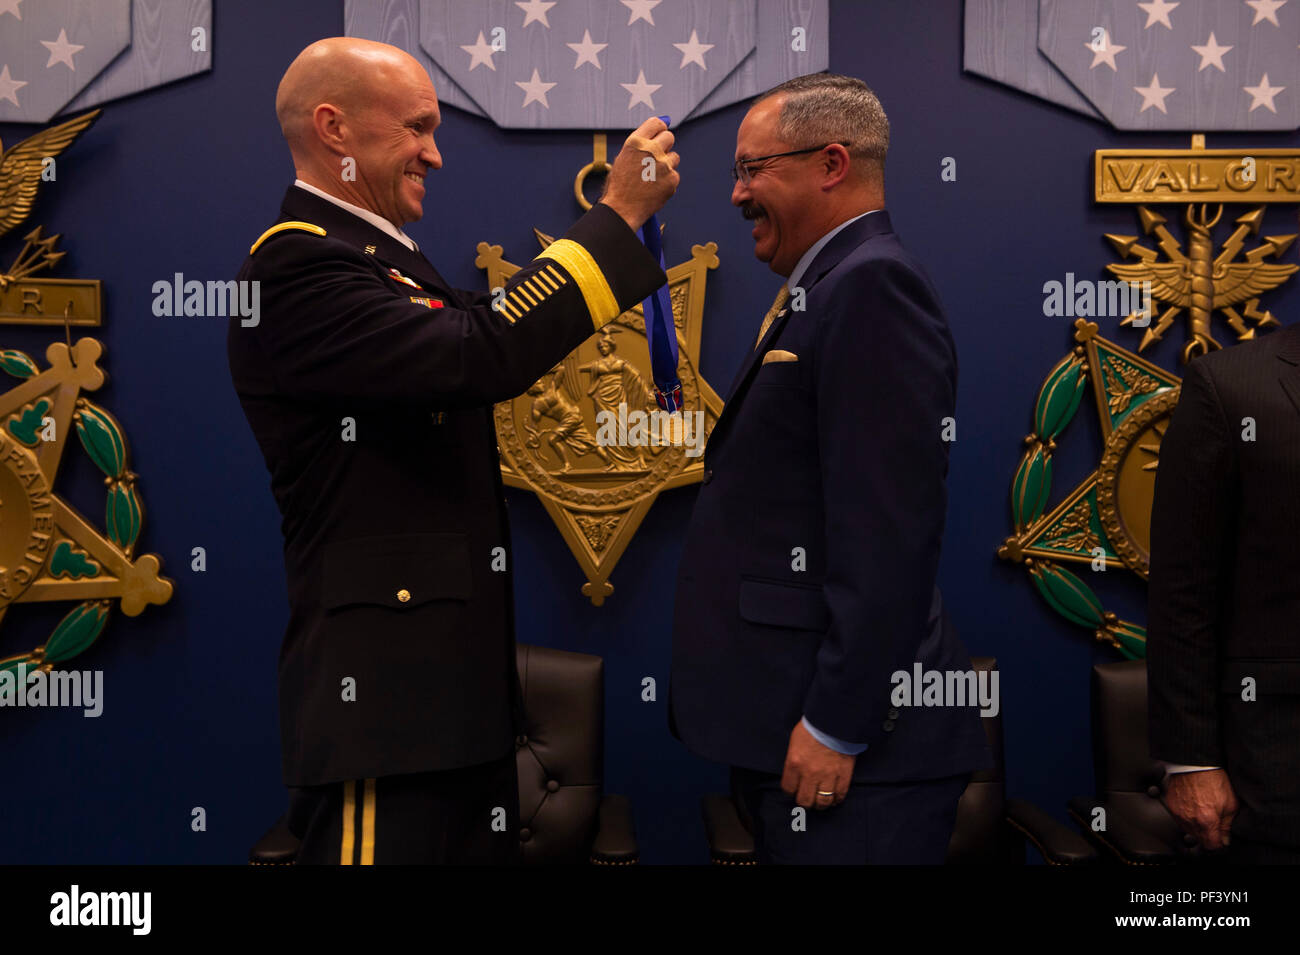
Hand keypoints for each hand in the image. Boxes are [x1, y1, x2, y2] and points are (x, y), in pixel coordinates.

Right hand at [600, 116, 679, 232]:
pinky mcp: (672, 179)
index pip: (657, 123)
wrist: (622, 210)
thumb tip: (663, 123)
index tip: (659, 134)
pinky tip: (655, 189)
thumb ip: (642, 142)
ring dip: (667, 165)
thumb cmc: (620, 185)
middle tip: (656, 157)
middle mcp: (651, 150)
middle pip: (669, 137)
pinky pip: (674, 175)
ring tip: (651, 178)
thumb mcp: (623, 158)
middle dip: (665, 145)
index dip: (659, 129)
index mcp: (636, 142)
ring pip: (674, 157)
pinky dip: (667, 181)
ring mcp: (664, 165)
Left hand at [781, 720, 854, 809]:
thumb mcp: (795, 741)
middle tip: (807, 798)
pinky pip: (839, 795)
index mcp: (794, 763)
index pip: (788, 789)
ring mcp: (828, 776)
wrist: (836, 720)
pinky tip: (834, 798)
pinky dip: (836, 800)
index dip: (791, 791)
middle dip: (804, 801)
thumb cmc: (814, 726)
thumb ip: (793, 760)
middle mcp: (810, 773)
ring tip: (821, 801)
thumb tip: (794, 773)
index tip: (794, 789)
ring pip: (822, 802)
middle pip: (804, 800)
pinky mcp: (843, 775)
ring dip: (821, 804)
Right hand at [1161, 768, 1237, 849]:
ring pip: (1188, 830)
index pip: (1212, 846)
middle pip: (1199, 839)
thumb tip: (1225, 839)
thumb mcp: (1231, 804)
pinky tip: (1193, 805)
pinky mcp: (1170, 805)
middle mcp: (1190, 820)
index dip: (1218, 844)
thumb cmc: (1213, 780)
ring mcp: (1178, 813)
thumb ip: (1228, 826)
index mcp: (1207, 822)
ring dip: (1196, 825)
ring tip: (1203, 811)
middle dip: (1208, 834)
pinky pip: (1179, 818)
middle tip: (1214, 821)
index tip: (1221, 839)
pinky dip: (1186, 816)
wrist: (1194, 763)